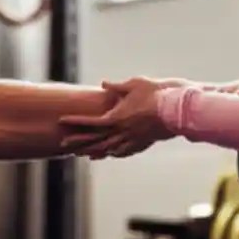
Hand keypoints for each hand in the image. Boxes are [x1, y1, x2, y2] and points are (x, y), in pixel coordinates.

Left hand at [59, 77, 178, 158]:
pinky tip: (108, 155)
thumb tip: (103, 83)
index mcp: (117, 118)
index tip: (61, 121)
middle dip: (78, 142)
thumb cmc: (157, 93)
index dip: (75, 122)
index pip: (90, 121)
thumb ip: (117, 87)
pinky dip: (113, 153)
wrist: (178, 109)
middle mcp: (122, 132)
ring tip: (81, 154)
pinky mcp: (143, 142)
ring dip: (93, 151)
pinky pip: (124, 151)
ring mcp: (133, 139)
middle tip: (63, 145)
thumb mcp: (134, 84)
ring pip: (108, 149)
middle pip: (95, 140)